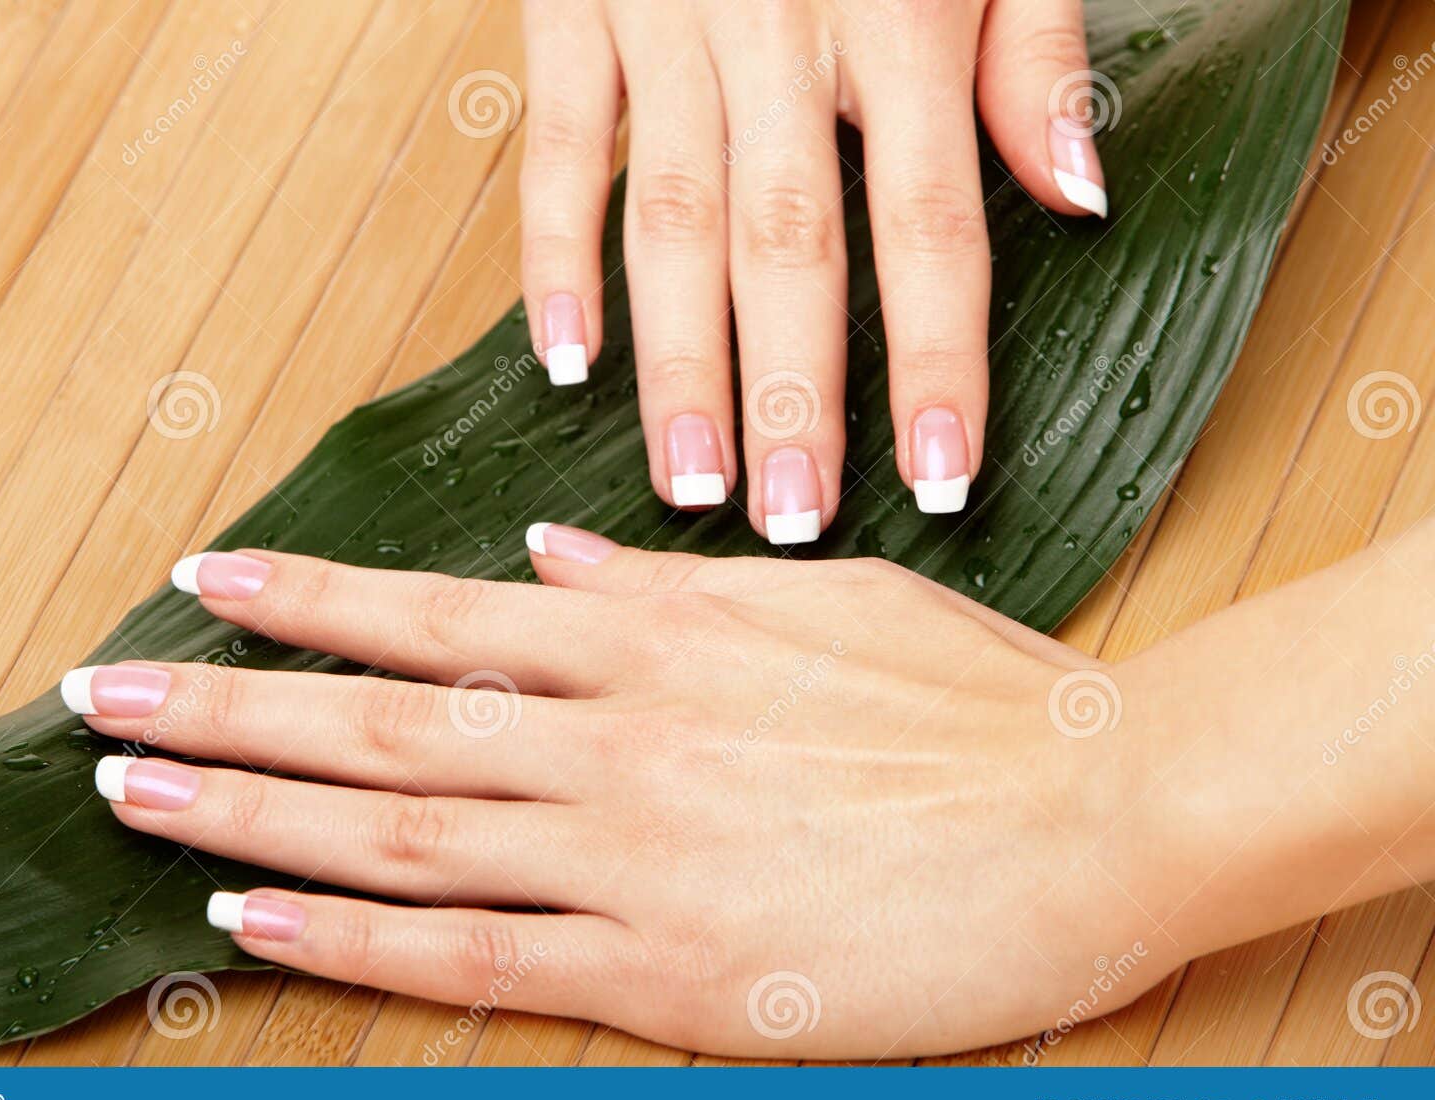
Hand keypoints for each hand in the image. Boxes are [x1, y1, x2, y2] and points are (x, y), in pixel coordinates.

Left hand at [64, 526, 1197, 1058]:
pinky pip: (474, 952)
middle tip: (104, 696)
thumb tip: (553, 555)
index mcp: (656, 641)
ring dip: (251, 812)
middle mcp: (615, 740)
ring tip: (139, 795)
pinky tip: (260, 919)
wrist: (1094, 817)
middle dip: (228, 704)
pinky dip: (355, 933)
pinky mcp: (665, 973)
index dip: (308, 598)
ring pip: (396, 832)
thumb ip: (670, 586)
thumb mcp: (821, 601)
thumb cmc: (972, 700)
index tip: (208, 578)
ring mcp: (629, 858)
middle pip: (377, 721)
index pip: (436, 612)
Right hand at [519, 0, 1107, 540]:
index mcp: (903, 19)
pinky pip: (561, 149)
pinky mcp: (575, 8)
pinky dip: (554, 257)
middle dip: (788, 396)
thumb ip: (1035, 54)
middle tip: (788, 520)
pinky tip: (563, 362)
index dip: (934, 362)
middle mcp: (783, 34)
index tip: (937, 481)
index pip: (928, 226)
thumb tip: (1075, 198)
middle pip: (787, 245)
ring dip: (675, 361)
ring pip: (670, 217)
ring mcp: (668, 24)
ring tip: (686, 485)